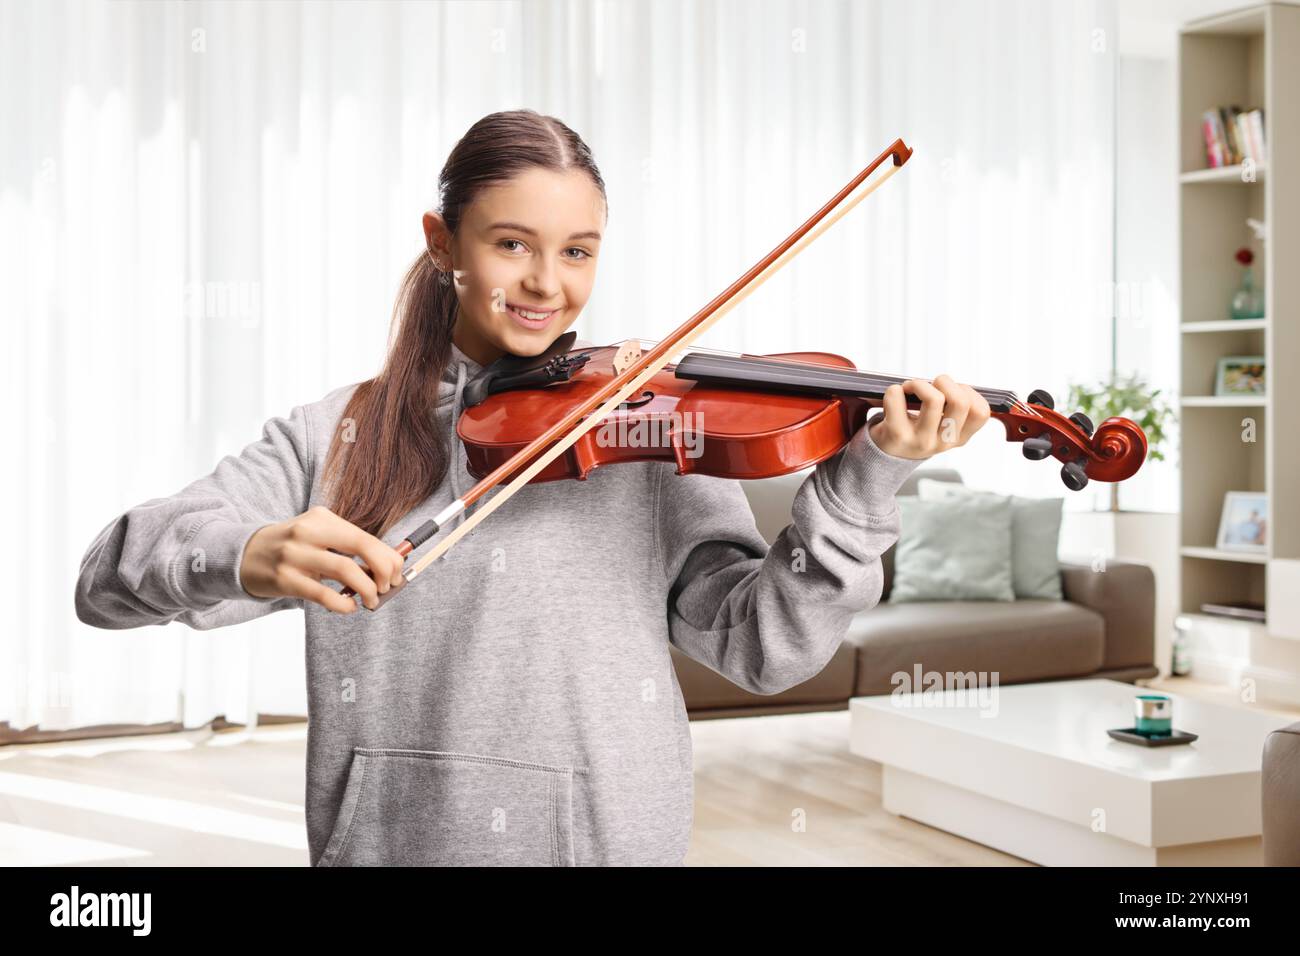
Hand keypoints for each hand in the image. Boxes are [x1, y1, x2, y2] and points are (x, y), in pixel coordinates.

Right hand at [240, 506, 406, 612]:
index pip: (366, 537)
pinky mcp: (284, 579)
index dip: (389, 558)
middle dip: (384, 570)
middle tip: (388, 588)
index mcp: (322, 519)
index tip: (398, 574)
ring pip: (345, 570)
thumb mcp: (318, 538)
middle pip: (362, 547)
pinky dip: (343, 604)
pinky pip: (323, 594)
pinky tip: (349, 607)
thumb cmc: (292, 549)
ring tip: (372, 601)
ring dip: (367, 590)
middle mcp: (308, 532)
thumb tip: (388, 568)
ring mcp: (294, 555)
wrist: (243, 555)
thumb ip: (348, 550)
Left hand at [866, 374, 991, 459]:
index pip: (981, 412)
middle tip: (931, 384)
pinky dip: (894, 389)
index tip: (952, 390)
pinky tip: (895, 396)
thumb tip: (950, 383)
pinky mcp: (897, 435)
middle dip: (945, 381)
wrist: (887, 452)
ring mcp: (921, 441)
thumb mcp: (943, 426)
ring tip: (911, 388)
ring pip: (934, 398)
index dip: (968, 392)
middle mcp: (944, 443)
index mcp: (959, 437)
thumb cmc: (917, 429)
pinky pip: (897, 397)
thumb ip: (954, 408)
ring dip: (919, 383)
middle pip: (960, 401)